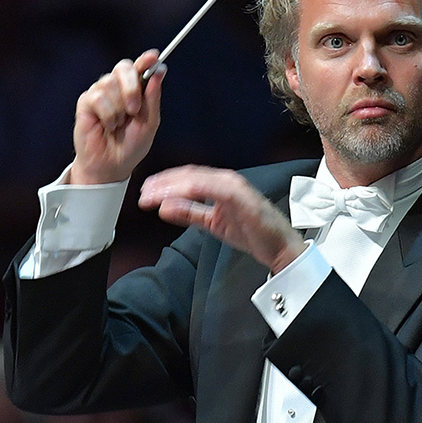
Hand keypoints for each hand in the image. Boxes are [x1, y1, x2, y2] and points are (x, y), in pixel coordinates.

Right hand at [69, 49, 164, 184]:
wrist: (112, 165)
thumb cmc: (131, 146)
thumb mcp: (149, 122)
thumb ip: (153, 96)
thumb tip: (159, 70)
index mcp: (135, 90)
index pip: (140, 67)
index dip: (145, 60)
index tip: (153, 57)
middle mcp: (117, 88)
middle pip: (123, 67)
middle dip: (131, 87)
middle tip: (134, 109)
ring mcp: (100, 93)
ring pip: (109, 83)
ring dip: (118, 108)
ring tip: (118, 124)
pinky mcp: (86, 102)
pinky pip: (98, 97)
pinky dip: (107, 114)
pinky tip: (107, 126)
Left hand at [139, 165, 305, 273]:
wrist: (279, 247)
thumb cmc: (252, 232)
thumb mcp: (211, 223)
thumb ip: (189, 213)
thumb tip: (163, 208)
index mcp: (220, 184)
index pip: (188, 178)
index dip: (165, 183)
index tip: (145, 192)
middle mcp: (226, 180)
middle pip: (188, 175)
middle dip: (162, 183)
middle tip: (142, 194)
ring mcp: (233, 186)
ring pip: (195, 179)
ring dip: (170, 186)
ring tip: (150, 196)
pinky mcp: (239, 195)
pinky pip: (210, 189)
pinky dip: (189, 191)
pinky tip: (172, 198)